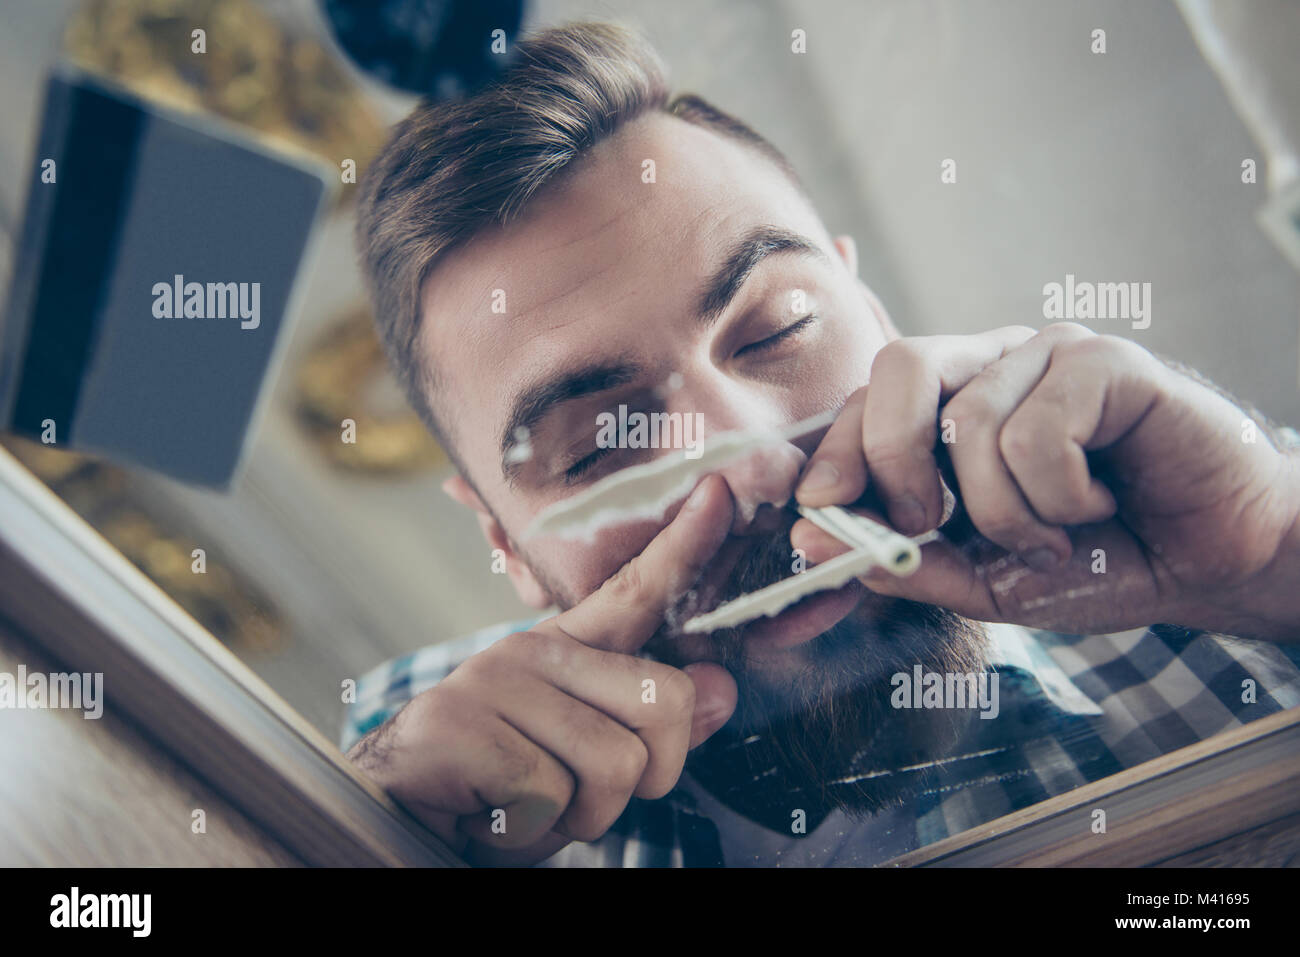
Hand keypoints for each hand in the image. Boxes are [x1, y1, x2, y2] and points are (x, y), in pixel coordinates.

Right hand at [347, 475, 738, 864]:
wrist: (396, 823)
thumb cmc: (500, 798)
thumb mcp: (589, 769)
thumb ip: (652, 730)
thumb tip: (721, 690)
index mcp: (565, 652)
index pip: (635, 592)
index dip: (684, 546)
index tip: (718, 492)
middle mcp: (531, 650)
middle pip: (664, 702)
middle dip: (645, 779)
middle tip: (583, 798)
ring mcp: (494, 681)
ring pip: (617, 764)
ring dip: (586, 816)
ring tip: (530, 807)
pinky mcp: (462, 724)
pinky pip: (553, 793)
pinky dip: (535, 828)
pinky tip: (494, 814)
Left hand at [791, 323, 1299, 639]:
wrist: (1215, 562)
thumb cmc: (1100, 559)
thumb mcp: (986, 579)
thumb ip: (907, 563)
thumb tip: (814, 542)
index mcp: (955, 402)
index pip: (867, 401)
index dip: (835, 455)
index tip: (818, 515)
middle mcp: (996, 364)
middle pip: (899, 368)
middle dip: (894, 463)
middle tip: (934, 525)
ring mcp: (1050, 355)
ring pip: (970, 419)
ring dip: (1004, 511)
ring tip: (1053, 536)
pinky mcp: (1106, 363)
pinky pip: (1039, 431)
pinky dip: (1059, 495)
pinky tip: (1098, 502)